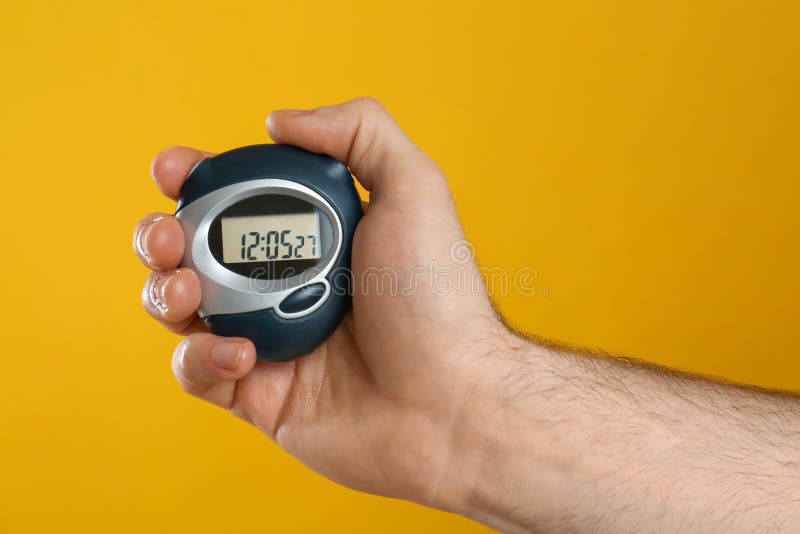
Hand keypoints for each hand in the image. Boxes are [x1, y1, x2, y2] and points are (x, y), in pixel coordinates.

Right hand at [133, 98, 509, 510]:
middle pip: (191, 250)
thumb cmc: (436, 299)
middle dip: (159, 236)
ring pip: (181, 308)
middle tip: (168, 239)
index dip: (195, 179)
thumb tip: (278, 123)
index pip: (235, 197)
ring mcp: (268, 338)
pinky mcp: (258, 393)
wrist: (450, 401)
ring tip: (191, 290)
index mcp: (314, 234)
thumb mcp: (413, 189)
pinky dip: (201, 358)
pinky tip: (242, 354)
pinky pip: (198, 372)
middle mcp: (285, 283)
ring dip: (165, 292)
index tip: (175, 171)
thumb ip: (358, 133)